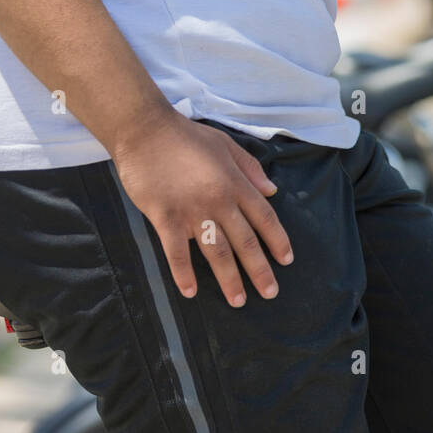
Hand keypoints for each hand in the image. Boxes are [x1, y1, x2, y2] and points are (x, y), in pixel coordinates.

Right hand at [112, 110, 293, 304]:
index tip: (286, 261)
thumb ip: (250, 168)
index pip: (264, 217)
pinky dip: (183, 273)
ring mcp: (192, 211)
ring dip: (229, 279)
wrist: (146, 131)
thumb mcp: (225, 145)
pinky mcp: (165, 217)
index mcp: (235, 182)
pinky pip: (177, 252)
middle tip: (270, 293)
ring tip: (238, 301)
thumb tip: (272, 191)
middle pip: (245, 241)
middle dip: (259, 270)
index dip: (277, 240)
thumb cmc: (186, 136)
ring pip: (217, 252)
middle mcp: (219, 200)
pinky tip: (190, 292)